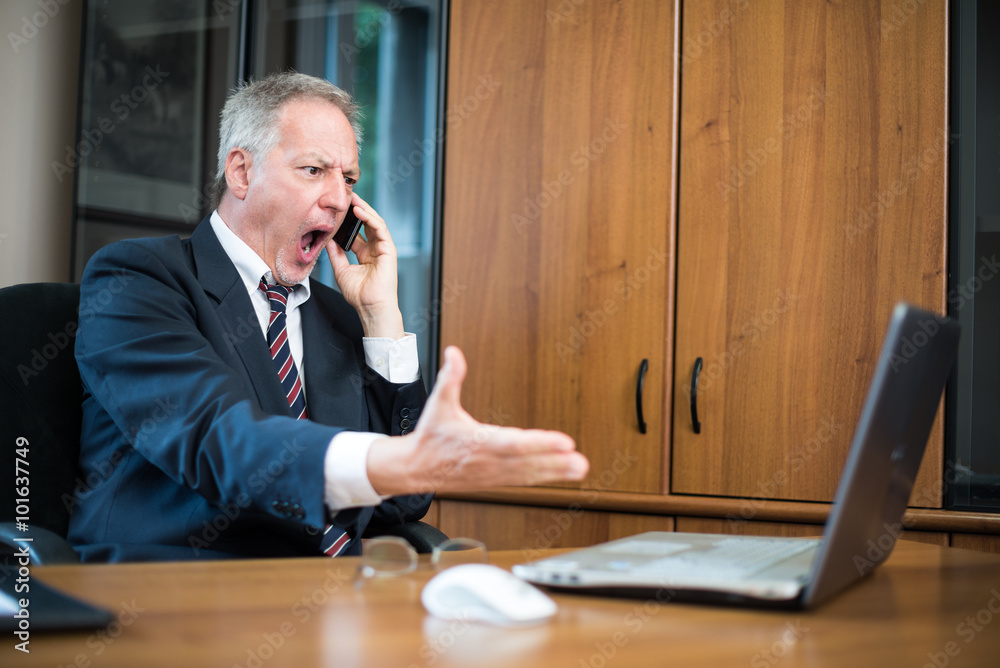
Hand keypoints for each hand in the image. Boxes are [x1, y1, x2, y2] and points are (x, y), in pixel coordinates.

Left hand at [326, 193, 404, 338]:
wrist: (370, 307)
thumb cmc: (359, 295)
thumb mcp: (341, 270)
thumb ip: (335, 253)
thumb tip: (327, 239)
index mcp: (365, 254)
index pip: (358, 231)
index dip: (348, 220)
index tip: (338, 209)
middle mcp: (375, 249)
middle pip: (367, 224)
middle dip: (357, 210)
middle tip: (346, 197)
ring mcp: (383, 249)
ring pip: (375, 223)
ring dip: (364, 210)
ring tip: (353, 199)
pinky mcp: (389, 250)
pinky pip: (380, 229)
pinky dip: (370, 219)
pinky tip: (360, 211)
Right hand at [367, 346, 589, 494]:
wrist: (415, 469)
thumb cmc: (430, 437)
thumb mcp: (438, 404)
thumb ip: (450, 377)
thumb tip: (454, 353)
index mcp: (478, 442)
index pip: (515, 444)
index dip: (540, 444)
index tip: (564, 442)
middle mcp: (489, 460)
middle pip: (528, 463)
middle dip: (555, 462)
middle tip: (580, 462)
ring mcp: (494, 473)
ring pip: (529, 474)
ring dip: (556, 472)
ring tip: (580, 468)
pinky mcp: (496, 480)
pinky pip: (523, 479)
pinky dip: (544, 477)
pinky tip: (562, 474)